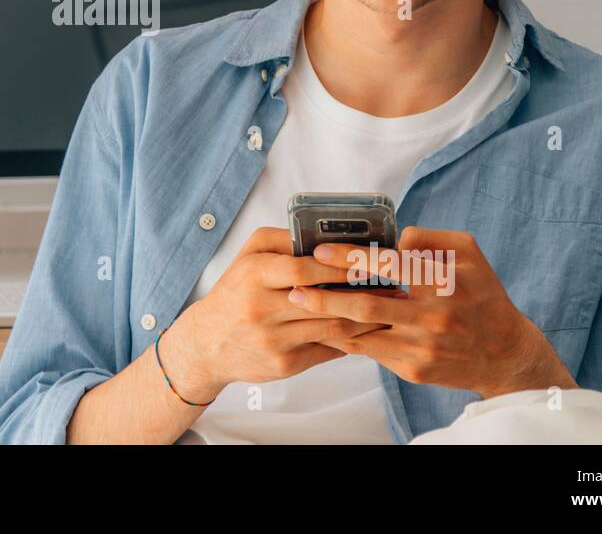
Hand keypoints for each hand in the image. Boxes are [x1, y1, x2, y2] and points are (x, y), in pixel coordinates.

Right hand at [161, 227, 397, 403]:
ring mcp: (274, 341)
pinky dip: (352, 340)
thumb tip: (325, 236)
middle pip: (324, 301)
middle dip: (363, 292)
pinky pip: (328, 351)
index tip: (368, 260)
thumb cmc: (235, 294)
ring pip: (332, 329)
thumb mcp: (248, 257)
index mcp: (253, 275)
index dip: (338, 265)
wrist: (207, 344)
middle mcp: (261, 309)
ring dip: (366, 318)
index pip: (302, 268)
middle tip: (393, 285)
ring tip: (389, 307)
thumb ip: (282, 240)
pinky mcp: (284, 365)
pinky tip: (370, 330)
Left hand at [288, 226, 577, 398]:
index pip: (387, 266)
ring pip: (362, 333)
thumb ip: (430, 237)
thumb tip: (393, 235)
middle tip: (295, 285)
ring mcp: (421, 346)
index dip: (349, 258)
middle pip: (366, 305)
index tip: (320, 250)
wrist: (503, 352)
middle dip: (325, 294)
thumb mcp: (468, 254)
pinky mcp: (413, 369)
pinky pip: (369, 351)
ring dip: (327, 319)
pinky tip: (323, 325)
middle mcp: (431, 317)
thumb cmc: (481, 294)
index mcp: (442, 282)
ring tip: (299, 305)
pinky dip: (343, 338)